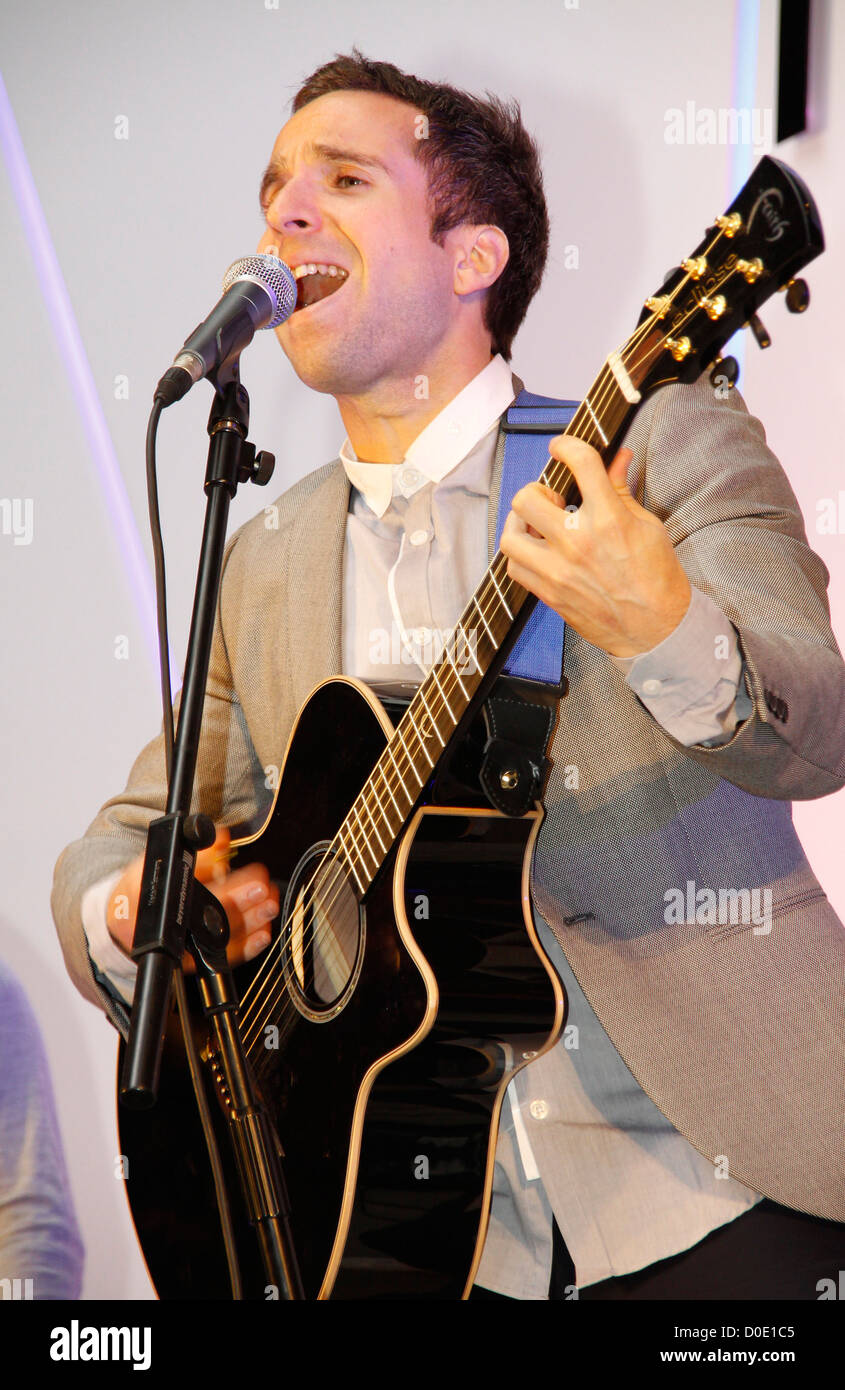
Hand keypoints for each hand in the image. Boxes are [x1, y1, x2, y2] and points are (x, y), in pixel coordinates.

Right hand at [106, 825, 277, 970]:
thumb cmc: (144, 891)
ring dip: (250, 921)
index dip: (208, 865)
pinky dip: (247, 947)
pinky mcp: (197, 958)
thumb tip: (222, 838)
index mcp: (159, 899)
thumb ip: (195, 854)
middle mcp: (171, 926)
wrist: (126, 923)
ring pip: (221, 938)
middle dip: (238, 900)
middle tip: (260, 887)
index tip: (228, 855)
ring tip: (269, 904)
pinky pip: (225, 957)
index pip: (184, 881)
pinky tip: (263, 934)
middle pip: (207, 914)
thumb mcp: (160, 864)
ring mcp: (185, 946)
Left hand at [499, 438, 690, 657]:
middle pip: (527, 499)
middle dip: (536, 491)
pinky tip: (536, 551)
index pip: (580, 463)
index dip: (566, 446)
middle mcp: (578, 542)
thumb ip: (623, 490)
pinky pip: (514, 567)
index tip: (561, 448)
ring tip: (536, 525)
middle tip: (551, 499)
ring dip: (519, 524)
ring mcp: (559, 570)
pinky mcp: (550, 593)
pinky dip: (520, 554)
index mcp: (609, 518)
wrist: (656, 628)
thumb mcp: (648, 525)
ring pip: (512, 534)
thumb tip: (618, 458)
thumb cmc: (657, 578)